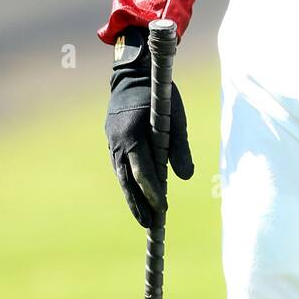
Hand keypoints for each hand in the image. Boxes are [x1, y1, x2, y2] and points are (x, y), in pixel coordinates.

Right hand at [104, 25, 193, 228]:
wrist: (132, 73)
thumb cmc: (158, 93)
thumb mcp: (175, 116)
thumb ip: (179, 146)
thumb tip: (186, 177)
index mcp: (131, 136)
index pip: (142, 172)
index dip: (152, 193)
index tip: (163, 209)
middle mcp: (117, 143)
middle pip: (127, 181)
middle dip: (138, 204)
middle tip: (149, 225)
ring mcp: (112, 142)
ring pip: (122, 176)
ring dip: (132, 196)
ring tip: (143, 217)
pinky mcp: (113, 140)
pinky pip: (120, 166)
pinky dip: (128, 181)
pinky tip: (136, 193)